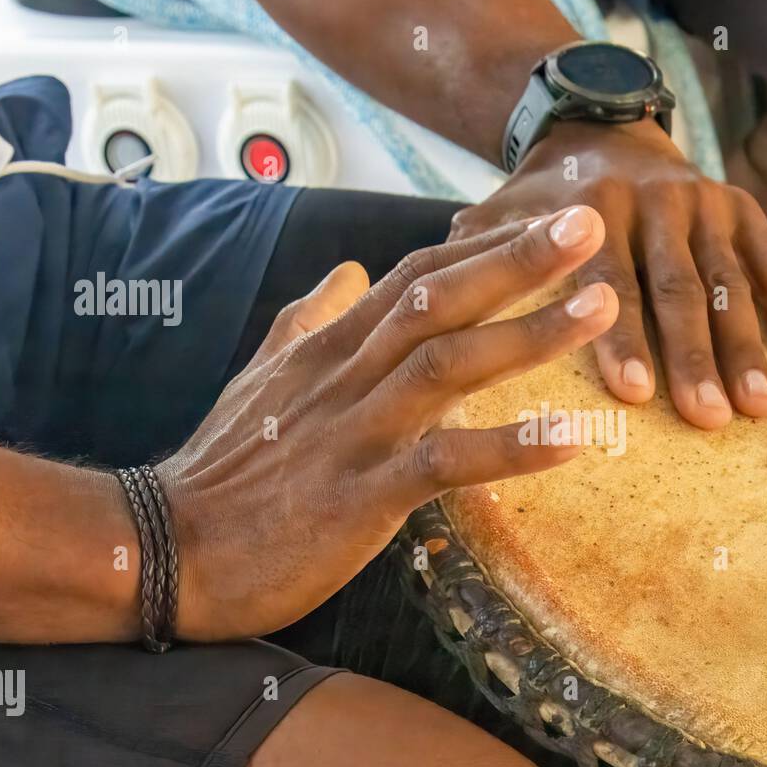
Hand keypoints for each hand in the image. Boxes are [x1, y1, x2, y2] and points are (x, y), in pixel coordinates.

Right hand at [157, 206, 617, 640]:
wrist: (165, 550)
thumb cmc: (223, 469)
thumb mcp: (264, 376)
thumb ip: (309, 319)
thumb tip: (348, 271)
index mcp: (332, 346)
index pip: (417, 275)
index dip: (484, 243)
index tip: (543, 217)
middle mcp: (350, 374)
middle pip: (441, 299)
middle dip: (518, 259)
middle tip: (590, 224)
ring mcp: (357, 431)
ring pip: (450, 364)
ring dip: (529, 333)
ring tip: (602, 306)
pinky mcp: (362, 494)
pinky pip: (446, 462)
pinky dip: (511, 448)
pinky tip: (573, 438)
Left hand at [450, 120, 766, 428]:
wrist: (598, 133)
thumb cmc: (536, 205)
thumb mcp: (495, 219)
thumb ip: (475, 266)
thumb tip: (430, 325)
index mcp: (586, 210)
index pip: (605, 281)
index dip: (620, 338)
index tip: (637, 395)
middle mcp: (651, 202)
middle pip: (676, 290)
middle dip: (696, 357)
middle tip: (711, 420)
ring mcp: (704, 204)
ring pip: (731, 282)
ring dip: (751, 347)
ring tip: (765, 408)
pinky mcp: (743, 208)